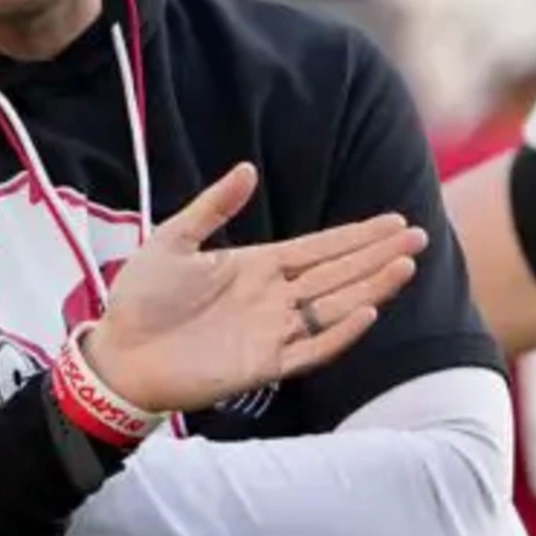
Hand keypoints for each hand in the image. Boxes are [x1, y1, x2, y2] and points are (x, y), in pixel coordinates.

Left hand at [84, 162, 425, 413]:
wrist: (117, 355)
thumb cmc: (140, 300)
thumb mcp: (173, 239)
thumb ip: (212, 207)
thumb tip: (248, 169)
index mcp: (256, 267)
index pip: (320, 249)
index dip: (357, 235)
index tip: (394, 221)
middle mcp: (272, 299)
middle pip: (338, 274)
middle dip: (378, 255)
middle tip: (419, 236)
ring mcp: (271, 333)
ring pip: (335, 307)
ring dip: (371, 287)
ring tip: (405, 266)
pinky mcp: (262, 366)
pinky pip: (311, 348)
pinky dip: (339, 333)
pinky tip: (366, 311)